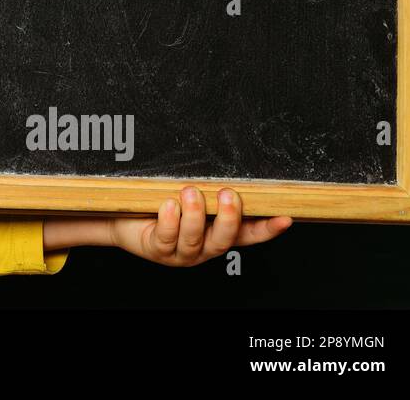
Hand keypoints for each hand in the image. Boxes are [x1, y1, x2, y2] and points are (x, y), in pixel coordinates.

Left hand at [108, 186, 291, 265]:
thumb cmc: (160, 201)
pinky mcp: (157, 250)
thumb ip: (208, 185)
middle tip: (228, 194)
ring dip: (195, 214)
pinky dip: (170, 221)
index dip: (267, 229)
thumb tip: (225, 157)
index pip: (248, 234)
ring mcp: (180, 252)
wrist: (124, 217)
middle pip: (224, 239)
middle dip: (228, 217)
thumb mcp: (189, 193)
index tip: (285, 218)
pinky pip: (166, 238)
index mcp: (216, 233)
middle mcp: (202, 247)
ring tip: (191, 191)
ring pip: (194, 239)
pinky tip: (169, 204)